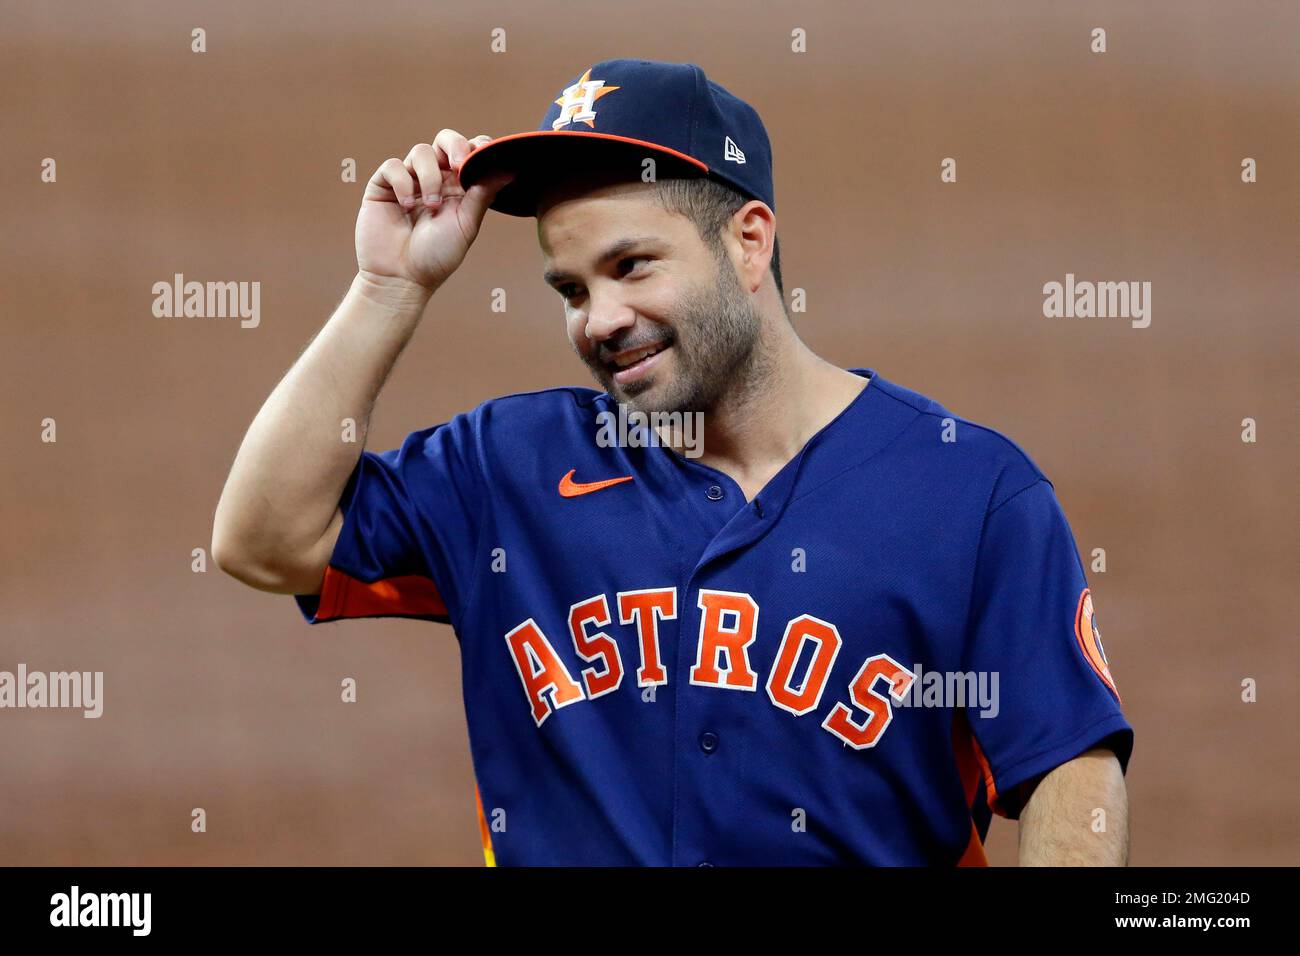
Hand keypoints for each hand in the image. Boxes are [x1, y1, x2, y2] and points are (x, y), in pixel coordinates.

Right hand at [355, 129, 513, 293]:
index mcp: (459, 187)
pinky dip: (403, 182)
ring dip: (430, 177)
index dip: (477, 146)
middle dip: (455, 145)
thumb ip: (483, 195)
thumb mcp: (466, 225)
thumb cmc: (437, 257)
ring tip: (431, 206)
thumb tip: (510, 168)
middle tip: (460, 165)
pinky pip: (394, 166)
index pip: (470, 152)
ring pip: (421, 152)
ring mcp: (409, 181)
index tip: (484, 154)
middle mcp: (435, 179)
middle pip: (445, 140)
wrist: (401, 278)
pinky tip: (407, 206)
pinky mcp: (384, 186)